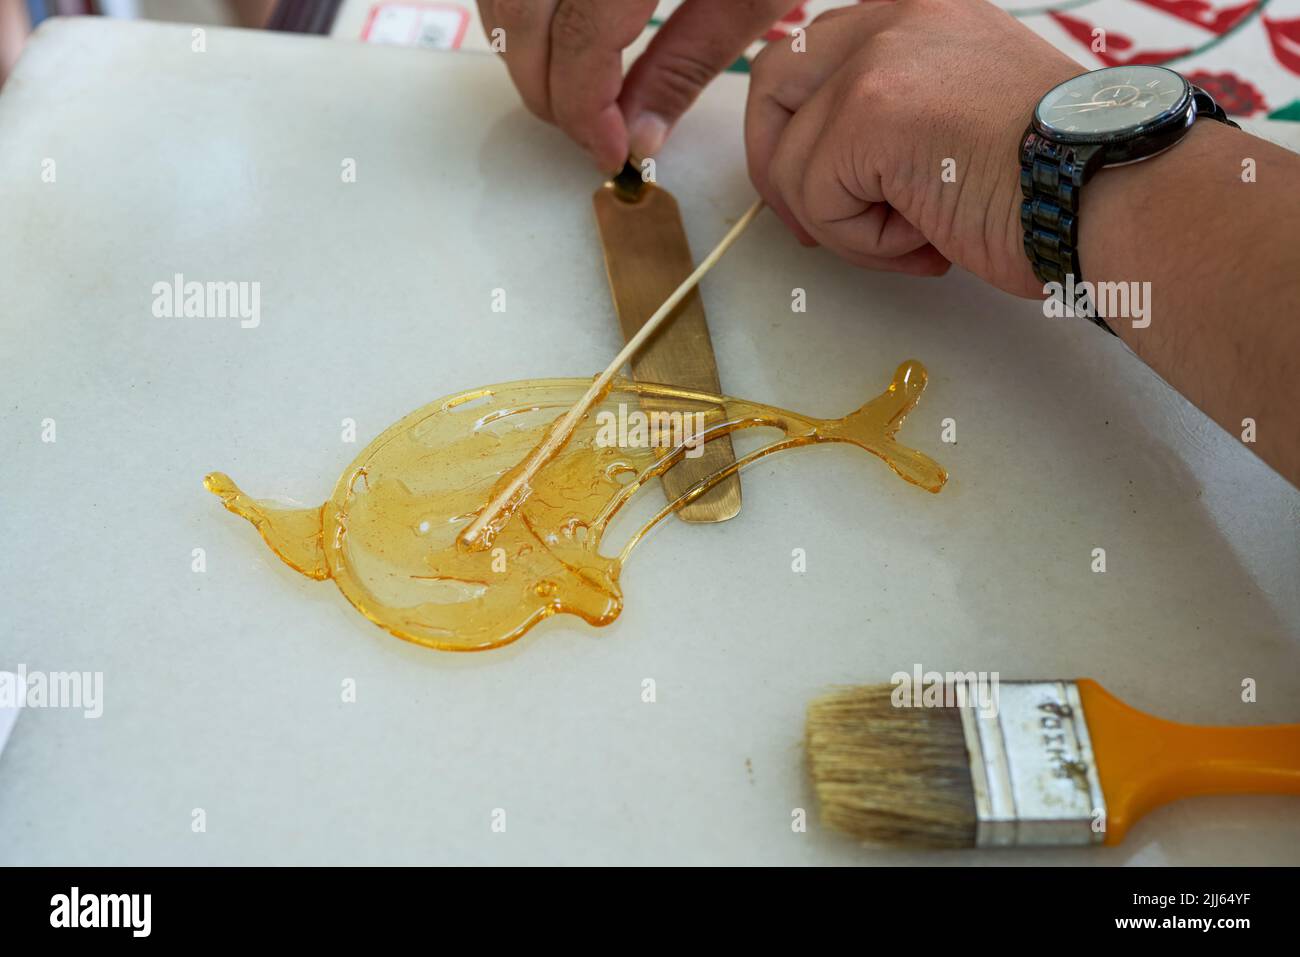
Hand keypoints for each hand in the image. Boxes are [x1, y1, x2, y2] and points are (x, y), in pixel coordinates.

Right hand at [479, 0, 794, 170]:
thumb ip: (687, 63)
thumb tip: (636, 137)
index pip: (580, 44)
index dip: (586, 111)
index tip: (608, 153)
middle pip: (518, 18)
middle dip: (544, 88)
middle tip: (589, 131)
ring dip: (524, 49)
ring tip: (577, 87)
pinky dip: (522, 11)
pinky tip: (562, 36)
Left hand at [746, 0, 1081, 294]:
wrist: (1111, 193)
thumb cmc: (1057, 177)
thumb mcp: (961, 117)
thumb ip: (894, 115)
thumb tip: (826, 163)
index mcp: (918, 16)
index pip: (810, 58)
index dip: (796, 132)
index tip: (819, 195)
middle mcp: (895, 20)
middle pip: (773, 84)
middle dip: (780, 169)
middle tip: (820, 229)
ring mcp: (878, 62)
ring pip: (793, 165)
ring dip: (845, 228)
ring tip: (920, 239)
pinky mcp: (868, 113)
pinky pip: (815, 202)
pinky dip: (863, 244)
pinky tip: (927, 240)